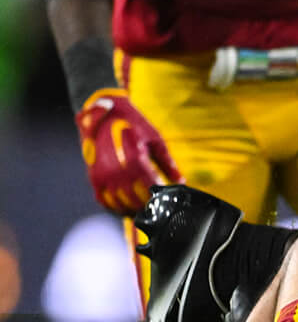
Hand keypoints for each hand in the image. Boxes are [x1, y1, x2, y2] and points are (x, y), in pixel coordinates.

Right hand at [76, 88, 178, 214]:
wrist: (105, 111)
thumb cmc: (133, 124)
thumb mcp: (156, 140)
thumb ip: (168, 163)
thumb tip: (180, 182)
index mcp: (134, 160)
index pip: (150, 189)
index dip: (159, 198)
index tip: (168, 201)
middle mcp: (116, 170)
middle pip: (135, 200)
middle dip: (148, 206)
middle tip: (159, 208)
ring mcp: (102, 175)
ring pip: (118, 203)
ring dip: (132, 210)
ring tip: (145, 210)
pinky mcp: (93, 176)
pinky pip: (103, 200)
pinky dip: (114, 207)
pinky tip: (126, 209)